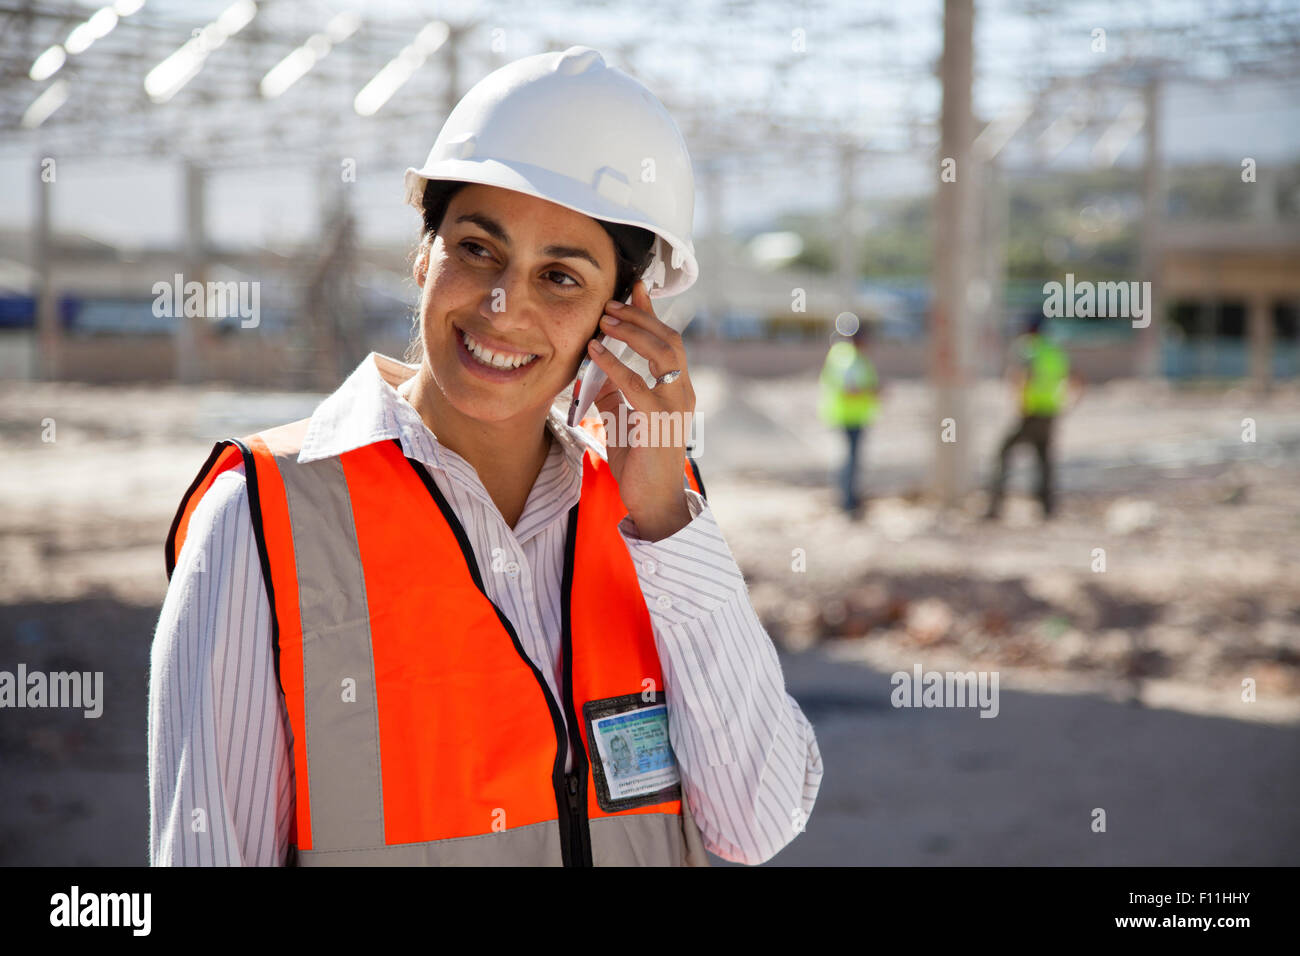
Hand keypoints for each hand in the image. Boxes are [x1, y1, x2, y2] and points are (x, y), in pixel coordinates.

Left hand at [584, 279, 694, 541]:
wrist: (654, 501)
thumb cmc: (640, 463)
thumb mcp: (624, 420)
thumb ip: (615, 394)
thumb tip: (597, 369)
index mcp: (677, 390)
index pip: (669, 341)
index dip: (651, 312)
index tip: (635, 288)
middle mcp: (682, 393)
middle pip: (669, 340)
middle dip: (640, 316)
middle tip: (611, 303)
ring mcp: (674, 406)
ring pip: (663, 353)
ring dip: (632, 332)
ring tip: (605, 320)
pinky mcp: (659, 421)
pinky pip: (636, 384)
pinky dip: (615, 364)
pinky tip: (595, 352)